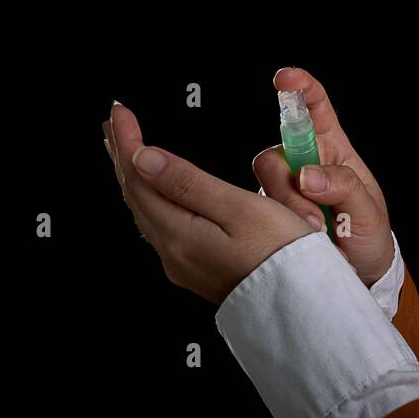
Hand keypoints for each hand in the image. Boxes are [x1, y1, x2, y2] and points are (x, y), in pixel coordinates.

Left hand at [103, 101, 315, 305]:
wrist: (304, 307)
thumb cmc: (284, 256)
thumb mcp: (239, 208)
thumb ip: (188, 182)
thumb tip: (144, 158)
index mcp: (180, 234)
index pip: (140, 177)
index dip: (127, 140)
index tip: (120, 110)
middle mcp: (174, 254)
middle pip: (137, 196)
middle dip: (124, 156)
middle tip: (114, 124)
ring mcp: (185, 265)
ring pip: (147, 212)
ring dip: (136, 178)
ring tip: (128, 152)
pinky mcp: (199, 271)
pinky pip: (162, 227)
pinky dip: (153, 199)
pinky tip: (157, 196)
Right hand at [253, 67, 394, 287]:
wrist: (358, 274)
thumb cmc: (367, 236)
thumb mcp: (368, 213)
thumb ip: (343, 188)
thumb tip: (308, 176)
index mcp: (333, 149)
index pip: (315, 108)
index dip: (301, 89)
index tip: (287, 79)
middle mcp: (304, 162)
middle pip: (275, 153)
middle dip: (288, 184)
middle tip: (314, 218)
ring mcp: (284, 188)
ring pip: (264, 184)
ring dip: (287, 210)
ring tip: (315, 233)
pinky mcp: (271, 213)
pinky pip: (259, 211)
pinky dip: (279, 226)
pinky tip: (300, 239)